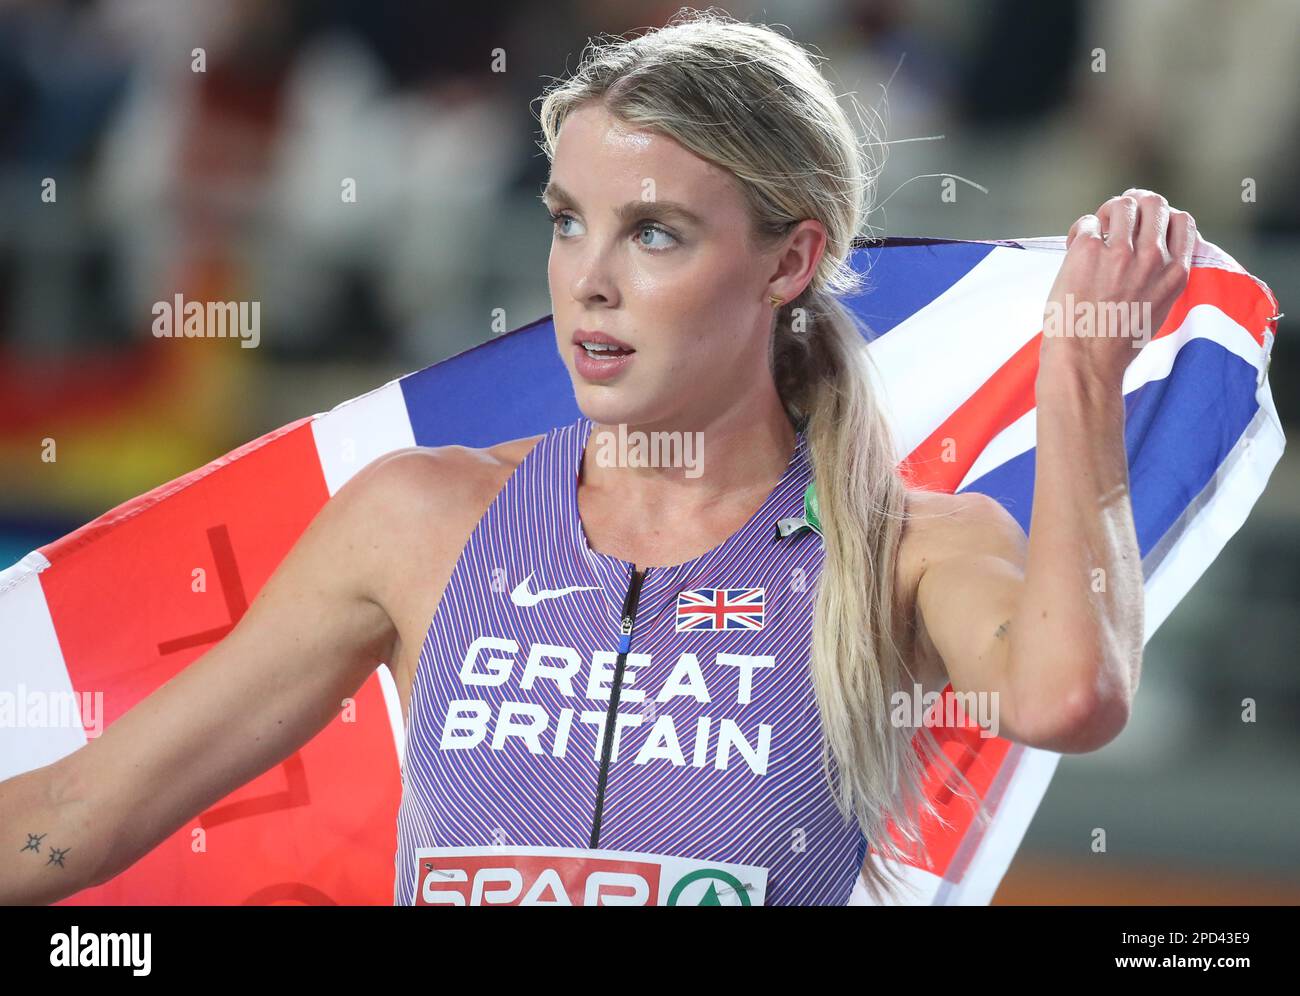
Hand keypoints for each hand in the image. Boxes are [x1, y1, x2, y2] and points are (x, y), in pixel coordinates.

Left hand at [1040, 188, 1196, 390]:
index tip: (1144, 225)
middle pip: (1154, 202)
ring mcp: (1121, 252)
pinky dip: (1080, 230)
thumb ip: (1161, 278)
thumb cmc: (1115, 344)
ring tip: (1095, 234)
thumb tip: (1152, 250)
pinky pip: (1087, 222)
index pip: (1183, 220)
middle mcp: (1154, 258)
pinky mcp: (1089, 250)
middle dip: (1135, 205)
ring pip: (1123, 204)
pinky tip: (1073, 249)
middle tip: (1115, 220)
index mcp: (1175, 273)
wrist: (1086, 362)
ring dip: (1107, 213)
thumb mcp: (1158, 311)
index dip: (1162, 216)